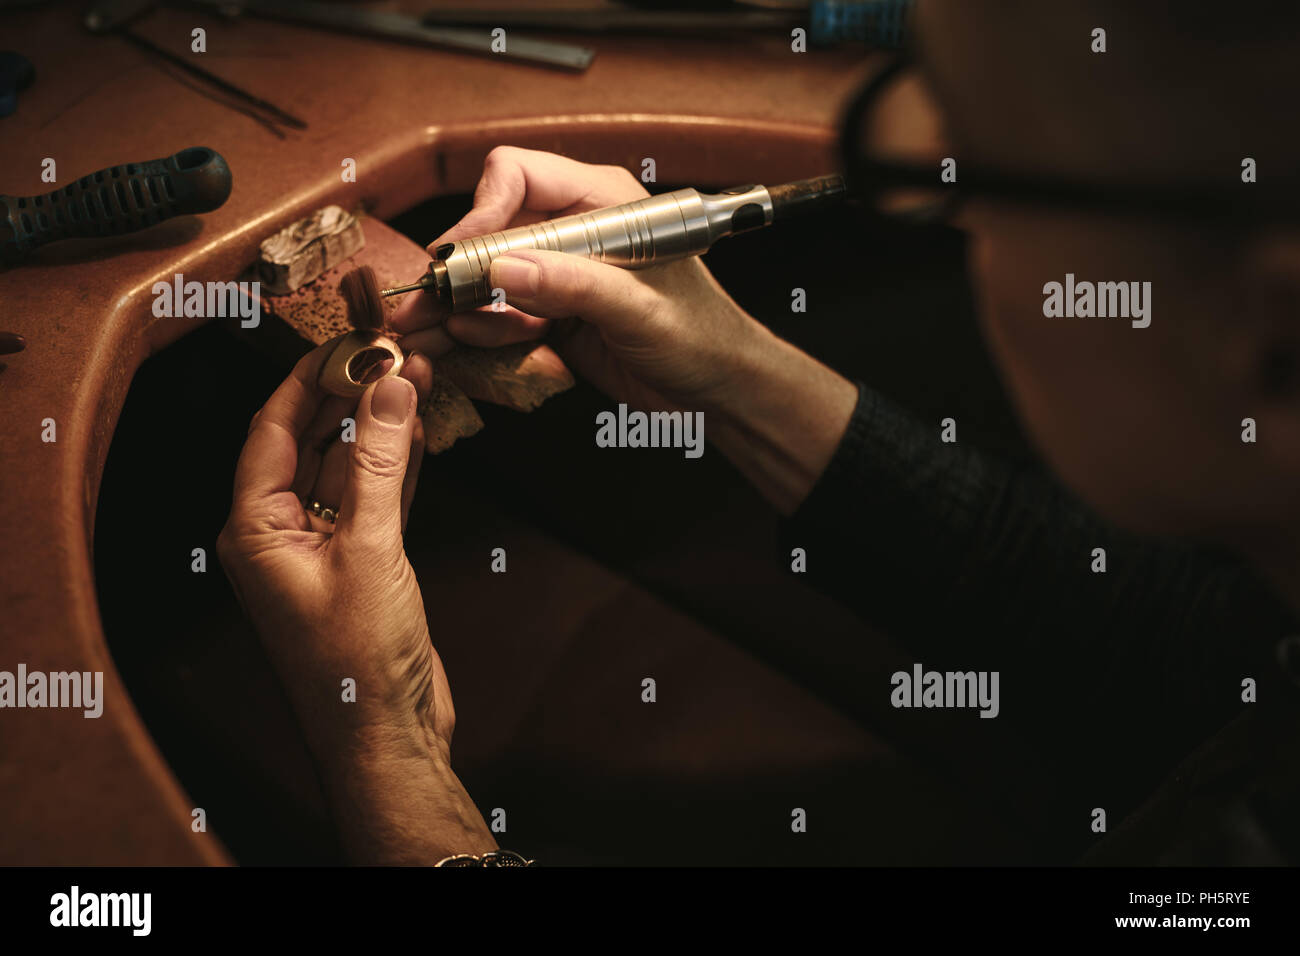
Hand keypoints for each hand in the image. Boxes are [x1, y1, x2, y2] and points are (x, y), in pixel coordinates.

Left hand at [217, 343, 495, 862]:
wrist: (386, 732)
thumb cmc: (357, 658)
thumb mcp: (370, 548)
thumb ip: (380, 463)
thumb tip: (389, 386)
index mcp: (254, 528)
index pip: (272, 428)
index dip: (310, 377)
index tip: (350, 338)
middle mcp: (278, 533)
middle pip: (309, 441)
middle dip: (350, 394)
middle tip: (393, 351)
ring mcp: (321, 548)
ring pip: (346, 466)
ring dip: (378, 425)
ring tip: (415, 375)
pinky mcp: (361, 562)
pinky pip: (372, 496)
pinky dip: (396, 464)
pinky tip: (418, 429)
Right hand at [392, 146, 858, 513]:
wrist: (717, 388)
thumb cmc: (701, 336)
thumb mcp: (640, 310)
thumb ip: (574, 285)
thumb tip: (506, 266)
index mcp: (601, 201)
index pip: (517, 175)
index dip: (480, 212)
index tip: (460, 260)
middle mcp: (573, 229)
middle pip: (489, 230)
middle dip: (456, 271)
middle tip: (421, 306)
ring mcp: (559, 272)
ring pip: (485, 276)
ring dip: (461, 308)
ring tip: (446, 336)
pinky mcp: (550, 312)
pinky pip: (498, 314)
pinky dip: (478, 333)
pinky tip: (470, 347)